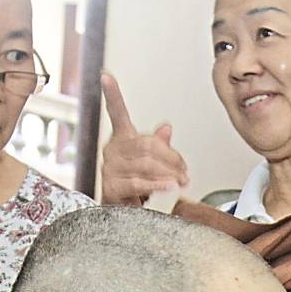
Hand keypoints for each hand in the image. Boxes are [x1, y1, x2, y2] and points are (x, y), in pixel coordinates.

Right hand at [99, 72, 190, 207]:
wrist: (122, 216)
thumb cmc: (137, 187)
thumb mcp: (151, 164)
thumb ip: (158, 146)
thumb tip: (166, 128)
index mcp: (122, 139)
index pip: (116, 113)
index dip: (111, 94)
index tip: (106, 76)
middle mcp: (112, 149)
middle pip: (148, 144)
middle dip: (172, 158)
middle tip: (185, 172)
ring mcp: (109, 167)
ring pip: (146, 164)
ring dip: (169, 173)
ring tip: (181, 182)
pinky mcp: (110, 186)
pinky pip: (137, 182)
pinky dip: (157, 184)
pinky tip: (169, 186)